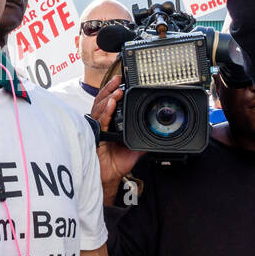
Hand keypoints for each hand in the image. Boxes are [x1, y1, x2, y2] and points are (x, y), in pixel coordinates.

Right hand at [90, 74, 143, 200]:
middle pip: (102, 100)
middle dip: (109, 88)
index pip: (109, 102)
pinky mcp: (95, 136)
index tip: (120, 81)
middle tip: (117, 79)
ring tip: (117, 90)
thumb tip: (159, 131)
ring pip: (100, 108)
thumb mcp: (136, 146)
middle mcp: (101, 122)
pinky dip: (106, 111)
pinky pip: (100, 121)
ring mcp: (97, 128)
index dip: (112, 90)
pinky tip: (110, 104)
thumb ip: (144, 136)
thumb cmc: (118, 162)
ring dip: (108, 97)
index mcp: (109, 122)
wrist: (112, 176)